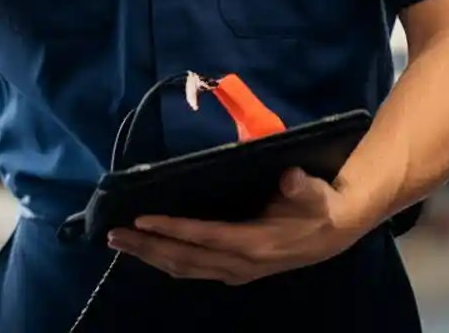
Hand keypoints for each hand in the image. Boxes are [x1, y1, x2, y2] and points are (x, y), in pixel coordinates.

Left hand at [106, 168, 371, 285]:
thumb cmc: (319, 205)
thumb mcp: (316, 193)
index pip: (205, 236)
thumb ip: (301, 187)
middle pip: (184, 257)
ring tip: (119, 242)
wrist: (336, 231)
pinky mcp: (233, 271)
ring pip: (184, 268)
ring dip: (149, 256)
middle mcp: (240, 262)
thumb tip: (289, 178)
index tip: (143, 220)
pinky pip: (192, 269)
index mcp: (255, 243)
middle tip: (113, 234)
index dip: (173, 229)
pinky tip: (147, 252)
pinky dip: (166, 261)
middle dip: (146, 246)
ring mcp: (235, 270)